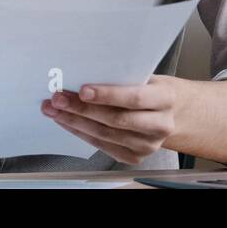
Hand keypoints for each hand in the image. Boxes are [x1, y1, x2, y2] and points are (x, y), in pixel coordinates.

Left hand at [41, 75, 184, 164]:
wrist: (172, 113)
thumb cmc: (152, 88)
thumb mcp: (147, 76)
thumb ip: (123, 77)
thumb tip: (83, 71)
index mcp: (166, 98)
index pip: (135, 98)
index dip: (108, 95)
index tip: (83, 89)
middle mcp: (161, 125)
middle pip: (116, 119)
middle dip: (82, 109)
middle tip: (58, 98)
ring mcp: (148, 145)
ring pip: (105, 135)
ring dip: (75, 122)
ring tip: (54, 109)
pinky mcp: (135, 157)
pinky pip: (102, 146)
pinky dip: (81, 133)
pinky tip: (66, 121)